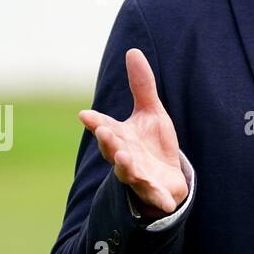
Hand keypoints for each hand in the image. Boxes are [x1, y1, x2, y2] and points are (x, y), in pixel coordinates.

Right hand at [78, 48, 187, 215]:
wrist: (168, 177)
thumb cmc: (153, 145)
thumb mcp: (151, 112)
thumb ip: (142, 86)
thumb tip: (132, 51)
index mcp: (121, 138)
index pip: (105, 128)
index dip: (96, 122)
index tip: (85, 115)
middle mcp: (125, 158)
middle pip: (113, 150)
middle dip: (109, 142)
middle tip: (104, 132)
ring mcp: (139, 176)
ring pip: (129, 173)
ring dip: (125, 167)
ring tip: (123, 158)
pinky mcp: (156, 193)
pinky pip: (156, 197)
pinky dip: (159, 199)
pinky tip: (166, 202)